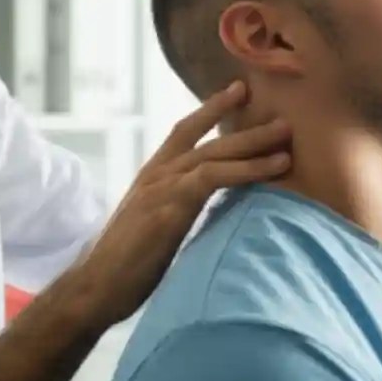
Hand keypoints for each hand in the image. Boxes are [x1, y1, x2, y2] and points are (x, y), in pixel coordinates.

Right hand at [68, 80, 290, 328]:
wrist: (94, 287)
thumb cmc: (123, 268)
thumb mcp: (152, 228)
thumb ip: (175, 211)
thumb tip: (202, 213)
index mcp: (150, 177)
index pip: (183, 133)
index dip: (210, 111)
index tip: (236, 93)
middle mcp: (155, 174)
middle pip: (203, 136)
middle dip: (241, 120)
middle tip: (279, 110)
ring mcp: (161, 187)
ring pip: (214, 152)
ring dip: (253, 142)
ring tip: (286, 134)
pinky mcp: (169, 206)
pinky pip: (214, 176)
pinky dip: (247, 168)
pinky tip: (274, 166)